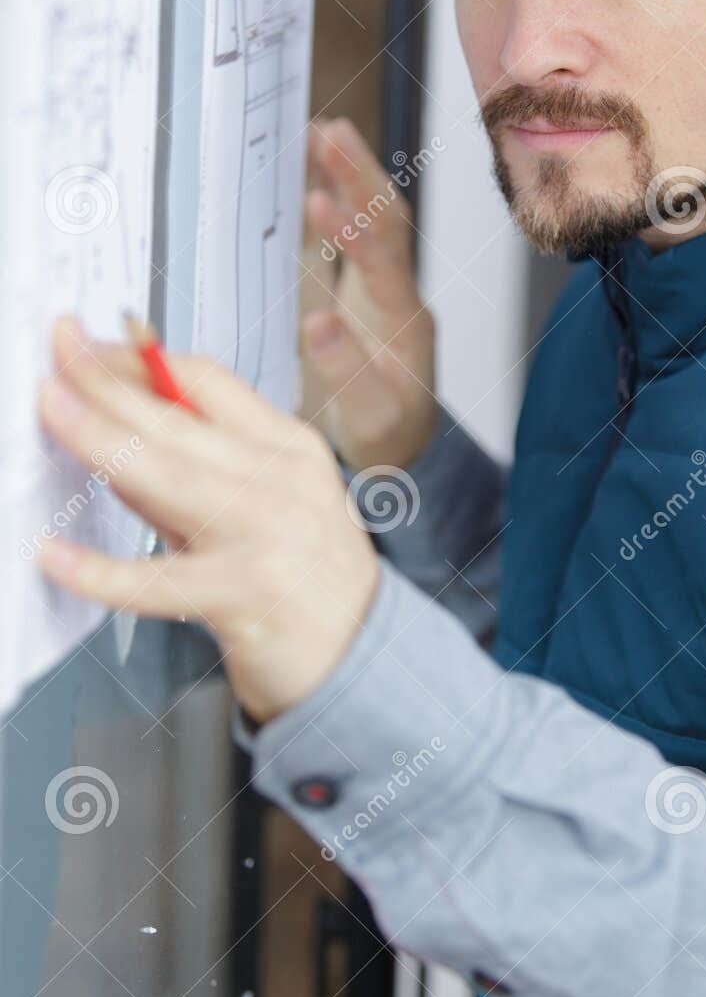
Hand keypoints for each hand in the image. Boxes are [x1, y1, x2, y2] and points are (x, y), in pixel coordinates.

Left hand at [35, 316, 379, 725]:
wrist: (360, 653)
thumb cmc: (304, 573)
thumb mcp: (261, 500)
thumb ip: (192, 466)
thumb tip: (112, 425)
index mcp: (287, 446)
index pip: (206, 381)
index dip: (140, 357)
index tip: (89, 343)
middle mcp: (282, 481)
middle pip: (180, 420)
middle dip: (109, 382)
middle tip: (58, 353)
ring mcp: (266, 536)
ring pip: (172, 477)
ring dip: (103, 439)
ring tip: (54, 409)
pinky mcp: (246, 594)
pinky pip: (160, 582)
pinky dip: (102, 572)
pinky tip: (57, 556)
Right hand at [301, 117, 437, 471]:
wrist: (403, 444)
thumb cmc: (387, 434)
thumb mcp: (370, 416)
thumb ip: (346, 370)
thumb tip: (314, 324)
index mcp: (403, 321)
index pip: (382, 262)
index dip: (353, 229)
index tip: (320, 200)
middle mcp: (401, 293)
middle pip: (386, 222)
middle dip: (358, 175)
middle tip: (328, 132)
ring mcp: (386, 285)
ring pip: (375, 218)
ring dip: (352, 175)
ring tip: (322, 131)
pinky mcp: (369, 285)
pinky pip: (358, 230)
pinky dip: (339, 196)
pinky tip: (316, 170)